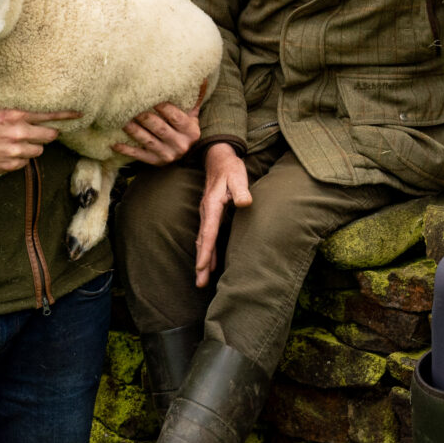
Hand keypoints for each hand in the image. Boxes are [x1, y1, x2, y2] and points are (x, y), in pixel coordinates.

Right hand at [0, 86, 77, 175]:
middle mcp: (18, 133)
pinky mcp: (8, 165)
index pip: (50, 114)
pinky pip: (25, 162)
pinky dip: (20, 157)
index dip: (67, 114)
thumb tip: (3, 60)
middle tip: (43, 129)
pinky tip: (9, 149)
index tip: (80, 113)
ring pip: (38, 150)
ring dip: (34, 145)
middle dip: (48, 132)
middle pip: (50, 135)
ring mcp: (14, 151)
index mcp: (15, 114)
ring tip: (20, 138)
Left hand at [112, 101, 202, 165]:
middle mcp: (180, 144)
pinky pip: (139, 156)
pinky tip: (114, 144)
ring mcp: (168, 155)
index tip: (149, 95)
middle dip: (144, 116)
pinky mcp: (156, 162)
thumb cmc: (185, 126)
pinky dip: (126, 150)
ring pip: (147, 141)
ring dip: (133, 131)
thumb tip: (201, 77)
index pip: (175, 116)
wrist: (185, 151)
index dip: (162, 106)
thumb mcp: (192, 114)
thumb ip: (193, 98)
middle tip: (129, 105)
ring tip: (120, 120)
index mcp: (190, 131)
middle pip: (159, 128)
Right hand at [195, 143, 252, 288]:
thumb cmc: (230, 168)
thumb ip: (241, 190)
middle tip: (199, 283)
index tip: (203, 267)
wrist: (219, 159)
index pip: (208, 232)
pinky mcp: (210, 216)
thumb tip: (244, 203)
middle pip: (202, 242)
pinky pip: (207, 237)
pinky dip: (207, 251)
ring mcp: (206, 215)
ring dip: (202, 261)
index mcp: (212, 206)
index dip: (206, 250)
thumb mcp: (238, 176)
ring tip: (201, 280)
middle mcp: (206, 212)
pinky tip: (210, 264)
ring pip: (202, 241)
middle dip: (200, 263)